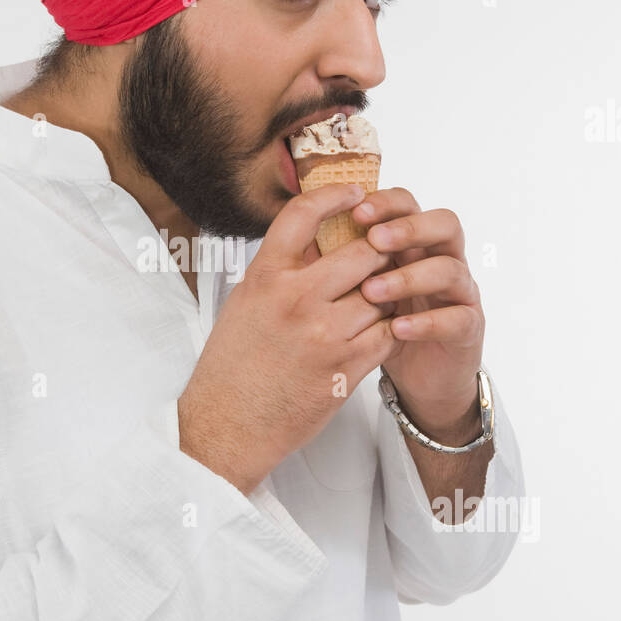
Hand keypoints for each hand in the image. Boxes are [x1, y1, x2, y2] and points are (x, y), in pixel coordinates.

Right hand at [177, 182, 400, 494]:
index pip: (304, 214)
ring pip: (382, 292)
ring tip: (384, 294)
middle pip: (362, 251)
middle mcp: (296, 299)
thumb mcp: (245, 304)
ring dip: (388, 291)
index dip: (336, 196)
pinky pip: (389, 332)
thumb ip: (280, 271)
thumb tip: (317, 242)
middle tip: (385, 250)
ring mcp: (326, 334)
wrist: (228, 426)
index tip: (356, 195)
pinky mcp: (347, 368)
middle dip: (380, 249)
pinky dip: (392, 327)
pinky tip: (383, 327)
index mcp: (265, 276)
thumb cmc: (232, 367)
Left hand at [351, 188, 484, 438]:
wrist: (419, 375)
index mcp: (413, 243)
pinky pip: (458, 318)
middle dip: (407, 228)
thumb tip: (300, 235)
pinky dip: (428, 322)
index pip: (408, 205)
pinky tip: (398, 328)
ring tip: (373, 291)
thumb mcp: (358, 288)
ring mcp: (459, 293)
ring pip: (450, 269)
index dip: (386, 202)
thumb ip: (340, 260)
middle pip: (443, 224)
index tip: (356, 210)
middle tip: (375, 239)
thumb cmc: (383, 324)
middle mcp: (442, 259)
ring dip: (410, 277)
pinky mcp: (468, 328)